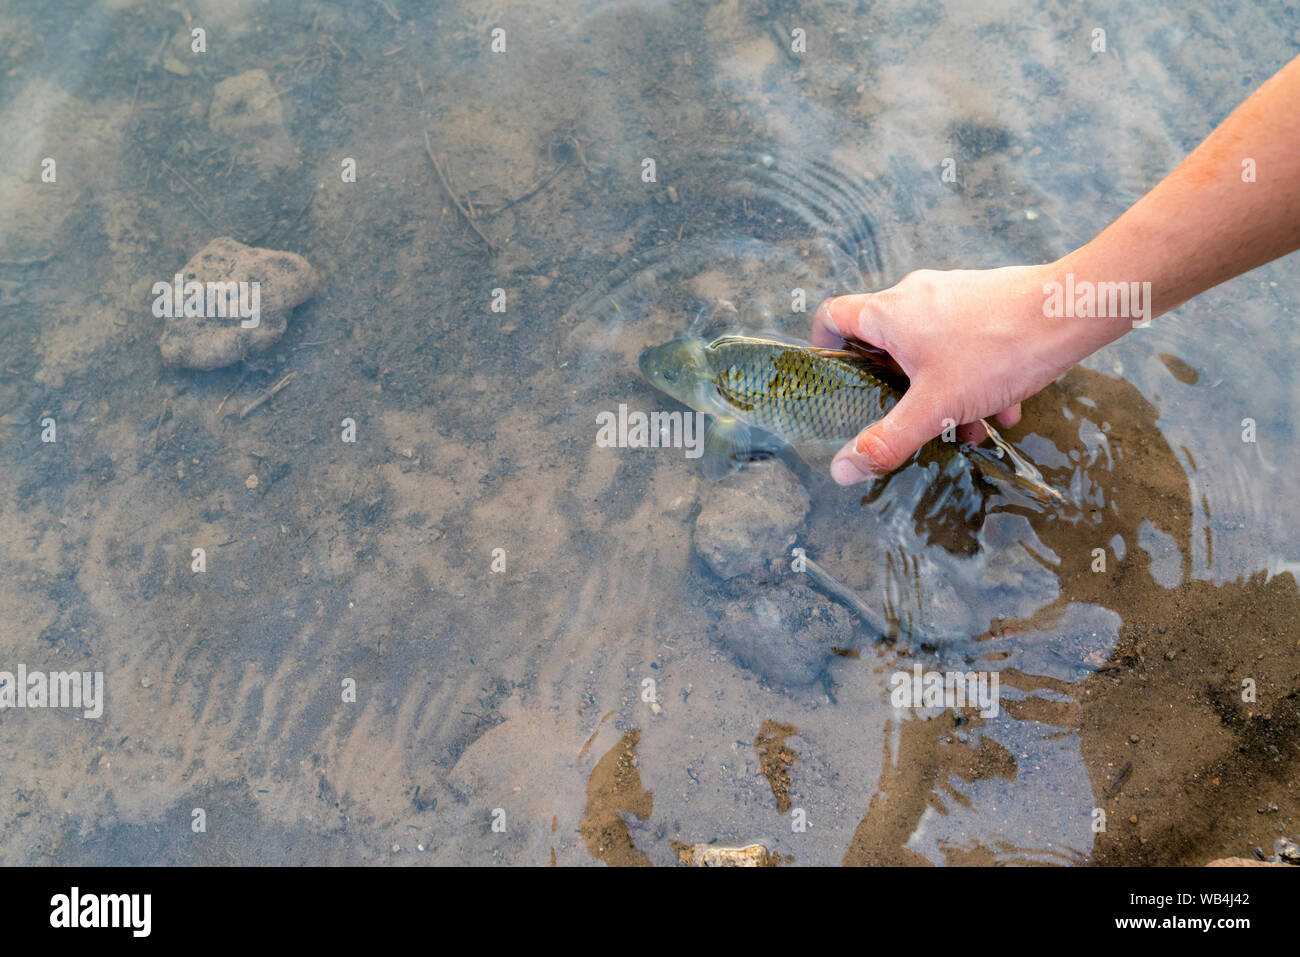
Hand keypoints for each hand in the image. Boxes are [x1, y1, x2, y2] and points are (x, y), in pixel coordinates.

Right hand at [812, 263, 1126, 484]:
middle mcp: (916, 295)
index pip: (832, 316)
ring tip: (968, 427)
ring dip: (942, 388)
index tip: (837, 380)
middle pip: (884, 339)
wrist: (1070, 311)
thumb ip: (887, 440)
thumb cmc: (996, 351)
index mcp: (890, 314)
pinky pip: (966, 340)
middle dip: (896, 386)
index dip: (824, 346)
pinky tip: (1003, 410)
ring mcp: (953, 295)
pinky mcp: (987, 300)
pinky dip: (975, 375)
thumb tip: (842, 470)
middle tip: (907, 417)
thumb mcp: (935, 408)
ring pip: (930, 345)